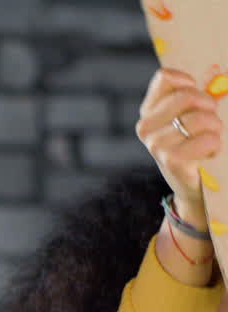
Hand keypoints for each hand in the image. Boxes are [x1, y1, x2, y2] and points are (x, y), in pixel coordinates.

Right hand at [136, 68, 223, 225]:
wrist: (194, 184)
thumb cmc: (195, 144)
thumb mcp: (187, 117)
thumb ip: (190, 99)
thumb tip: (215, 85)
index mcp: (149, 111)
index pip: (165, 77)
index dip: (188, 82)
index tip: (195, 99)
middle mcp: (146, 126)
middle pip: (187, 96)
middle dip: (208, 107)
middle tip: (209, 122)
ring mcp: (156, 144)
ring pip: (200, 118)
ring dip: (215, 127)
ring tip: (210, 139)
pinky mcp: (171, 160)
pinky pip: (207, 139)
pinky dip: (215, 144)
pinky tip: (208, 153)